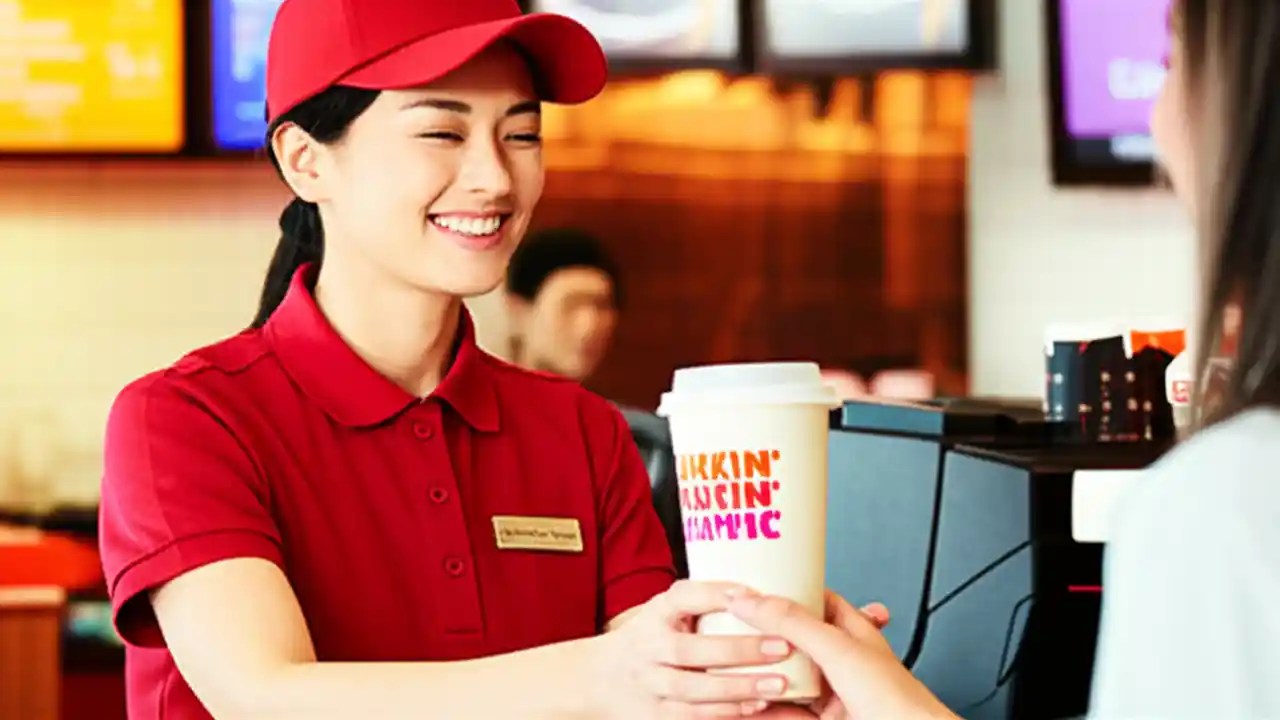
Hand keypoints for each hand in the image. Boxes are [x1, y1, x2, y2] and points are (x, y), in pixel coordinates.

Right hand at [591, 580, 798, 718]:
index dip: (715, 594)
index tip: (751, 593)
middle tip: (782, 646)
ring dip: (738, 687)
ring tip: (778, 684)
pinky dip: (726, 713)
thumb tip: (763, 594)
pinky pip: (692, 717)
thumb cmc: (649, 638)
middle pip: (690, 650)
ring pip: (693, 690)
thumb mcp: (664, 611)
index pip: (682, 597)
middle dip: (739, 649)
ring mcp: (649, 685)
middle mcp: (647, 648)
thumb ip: (702, 602)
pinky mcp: (654, 716)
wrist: (598, 679)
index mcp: (655, 614)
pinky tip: (757, 708)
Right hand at [729, 591, 957, 719]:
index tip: (749, 585)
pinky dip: (760, 708)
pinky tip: (741, 704)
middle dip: (761, 636)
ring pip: (783, 678)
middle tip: (727, 626)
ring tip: (725, 665)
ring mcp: (829, 694)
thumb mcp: (837, 649)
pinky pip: (782, 712)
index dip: (782, 589)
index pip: (812, 598)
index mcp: (851, 630)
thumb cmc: (898, 703)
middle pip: (791, 641)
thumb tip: (748, 598)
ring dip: (757, 675)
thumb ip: (792, 622)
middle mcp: (840, 660)